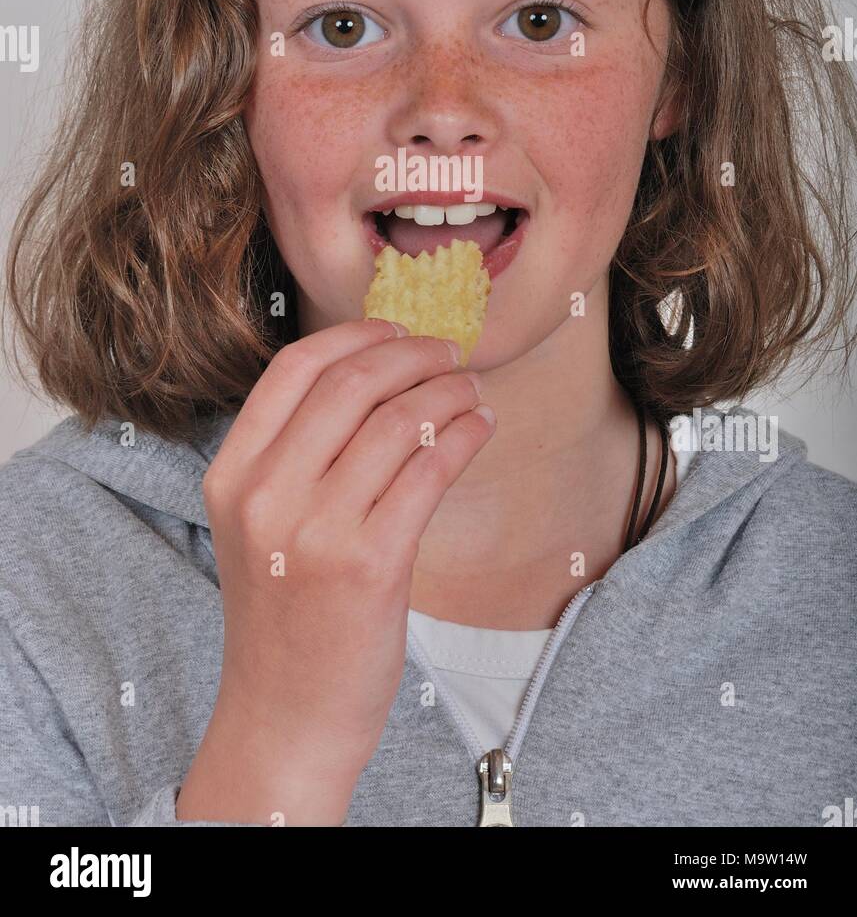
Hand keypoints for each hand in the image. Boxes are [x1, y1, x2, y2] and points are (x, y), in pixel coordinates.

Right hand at [176, 319, 494, 823]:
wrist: (286, 716)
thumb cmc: (284, 614)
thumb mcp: (258, 525)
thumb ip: (293, 454)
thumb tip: (373, 372)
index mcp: (231, 476)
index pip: (294, 368)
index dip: (355, 334)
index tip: (398, 329)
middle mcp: (266, 496)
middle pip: (351, 383)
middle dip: (413, 354)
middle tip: (450, 353)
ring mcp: (316, 532)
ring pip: (398, 422)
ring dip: (449, 393)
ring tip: (472, 392)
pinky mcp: (371, 565)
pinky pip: (430, 471)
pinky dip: (465, 437)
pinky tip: (481, 428)